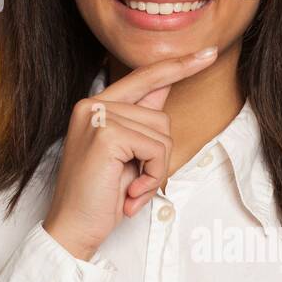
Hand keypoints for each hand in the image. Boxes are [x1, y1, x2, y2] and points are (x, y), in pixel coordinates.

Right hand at [42, 46, 218, 260]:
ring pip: (161, 133)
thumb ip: (140, 122)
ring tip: (130, 188)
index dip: (178, 66)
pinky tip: (130, 191)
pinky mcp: (106, 134)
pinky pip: (156, 148)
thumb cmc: (98, 197)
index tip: (209, 53)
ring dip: (155, 168)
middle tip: (134, 182)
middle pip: (159, 115)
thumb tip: (166, 86)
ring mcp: (97, 116)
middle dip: (158, 155)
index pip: (144, 77)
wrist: (72, 228)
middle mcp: (92, 104)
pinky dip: (152, 175)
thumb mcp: (126, 154)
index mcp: (94, 106)